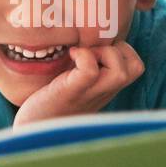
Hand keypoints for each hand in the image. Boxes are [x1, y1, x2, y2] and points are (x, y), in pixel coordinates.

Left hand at [13, 42, 144, 127]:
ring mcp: (89, 94)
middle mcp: (102, 93)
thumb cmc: (46, 104)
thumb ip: (82, 67)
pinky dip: (83, 56)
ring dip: (104, 52)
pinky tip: (69, 56)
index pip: (135, 66)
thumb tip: (80, 37)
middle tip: (92, 50)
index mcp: (105, 89)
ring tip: (82, 54)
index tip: (97, 49)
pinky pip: (90, 71)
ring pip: (121, 71)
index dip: (122, 50)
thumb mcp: (72, 83)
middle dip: (118, 49)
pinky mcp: (70, 93)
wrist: (30, 129)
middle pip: (136, 67)